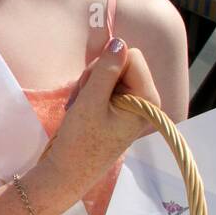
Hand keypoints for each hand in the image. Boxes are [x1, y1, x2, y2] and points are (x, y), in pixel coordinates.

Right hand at [35, 37, 160, 202]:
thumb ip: (106, 70)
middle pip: (121, 62)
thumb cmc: (80, 142)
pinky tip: (81, 108)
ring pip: (110, 72)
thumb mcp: (91, 102)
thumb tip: (119, 41)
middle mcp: (146, 99)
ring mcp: (133, 104)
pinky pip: (106, 85)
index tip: (91, 86)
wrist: (69, 173)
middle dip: (97, 75)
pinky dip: (90, 92)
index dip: (107, 64)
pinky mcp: (121, 108)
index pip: (130, 56)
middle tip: (82, 98)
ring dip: (90, 84)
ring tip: (79, 106)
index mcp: (147, 98)